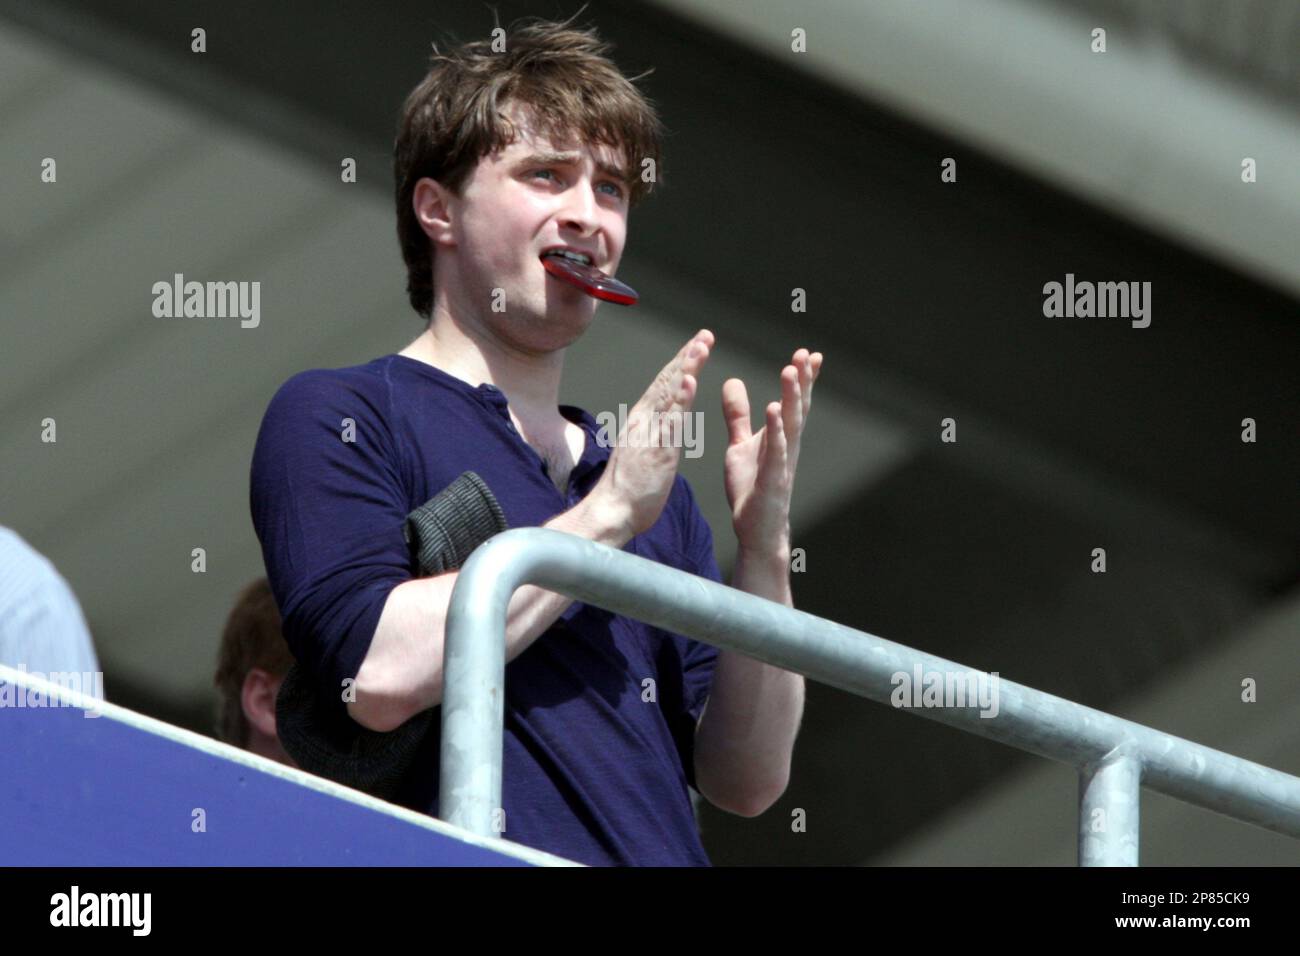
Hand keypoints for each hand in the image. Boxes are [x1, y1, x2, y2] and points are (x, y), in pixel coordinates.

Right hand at [591, 329, 713, 537]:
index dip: (682, 363)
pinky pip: (671, 422)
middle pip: (668, 382)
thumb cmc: (628, 489)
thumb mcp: (642, 452)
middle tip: (705, 335)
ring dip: (686, 368)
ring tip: (700, 347)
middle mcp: (645, 421)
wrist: (611, 511)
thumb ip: (652, 434)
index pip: (665, 385)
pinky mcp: (658, 452)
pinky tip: (689, 382)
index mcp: (643, 421)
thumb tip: (660, 423)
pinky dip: (680, 400)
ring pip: (670, 395)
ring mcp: (651, 434)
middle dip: (688, 356)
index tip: (697, 344)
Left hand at [722, 348, 822, 554]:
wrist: (756, 528)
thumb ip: (737, 414)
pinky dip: (776, 429)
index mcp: (781, 436)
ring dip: (792, 396)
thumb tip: (732, 381)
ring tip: (791, 370)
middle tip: (804, 354)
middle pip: (798, 407)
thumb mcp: (740, 443)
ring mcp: (783, 461)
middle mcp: (788, 445)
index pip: (794, 401)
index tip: (809, 353)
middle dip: (802, 380)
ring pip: (791, 423)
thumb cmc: (752, 487)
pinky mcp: (772, 478)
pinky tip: (774, 408)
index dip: (803, 379)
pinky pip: (776, 450)